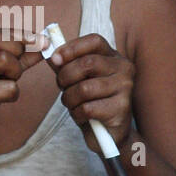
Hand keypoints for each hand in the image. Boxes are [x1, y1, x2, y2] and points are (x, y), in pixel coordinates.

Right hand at [0, 32, 45, 145]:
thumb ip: (19, 56)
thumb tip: (44, 42)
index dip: (22, 36)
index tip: (42, 40)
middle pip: (4, 44)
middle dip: (17, 58)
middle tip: (12, 74)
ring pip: (6, 61)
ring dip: (14, 74)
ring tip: (4, 85)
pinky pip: (8, 87)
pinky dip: (12, 94)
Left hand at [47, 33, 134, 153]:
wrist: (110, 134)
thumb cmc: (93, 102)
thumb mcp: (78, 80)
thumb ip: (66, 65)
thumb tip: (50, 55)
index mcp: (114, 57)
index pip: (94, 41)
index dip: (72, 48)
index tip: (55, 58)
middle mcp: (124, 68)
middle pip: (87, 63)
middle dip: (65, 76)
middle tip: (61, 87)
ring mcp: (125, 88)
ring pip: (84, 88)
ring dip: (69, 98)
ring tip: (72, 104)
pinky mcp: (121, 108)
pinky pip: (88, 108)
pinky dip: (77, 113)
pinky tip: (81, 116)